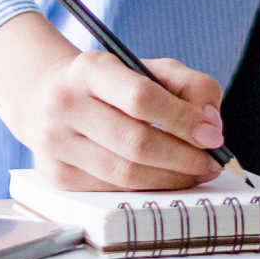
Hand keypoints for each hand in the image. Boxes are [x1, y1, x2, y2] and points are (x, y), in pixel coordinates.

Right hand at [0, 10, 225, 189]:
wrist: (46, 97)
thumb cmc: (110, 85)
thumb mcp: (147, 68)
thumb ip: (189, 86)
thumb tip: (210, 124)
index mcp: (89, 68)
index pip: (141, 97)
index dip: (183, 119)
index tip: (213, 135)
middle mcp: (65, 103)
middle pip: (135, 142)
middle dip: (183, 157)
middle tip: (212, 162)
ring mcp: (56, 142)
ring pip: (125, 174)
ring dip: (171, 178)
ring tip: (196, 173)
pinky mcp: (57, 174)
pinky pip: (113, 190)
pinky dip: (147, 188)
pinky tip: (165, 180)